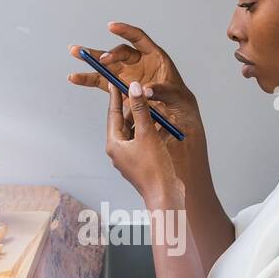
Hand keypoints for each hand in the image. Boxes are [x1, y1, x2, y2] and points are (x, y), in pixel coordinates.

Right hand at [68, 22, 205, 173]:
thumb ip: (162, 92)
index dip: (125, 31)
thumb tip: (145, 90)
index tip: (111, 27)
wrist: (179, 117)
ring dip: (90, 60)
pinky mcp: (121, 88)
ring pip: (107, 65)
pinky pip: (102, 82)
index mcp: (155, 58)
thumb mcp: (177, 97)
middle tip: (97, 58)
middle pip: (119, 53)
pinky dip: (89, 80)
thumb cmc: (182, 103)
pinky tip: (74, 78)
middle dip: (106, 53)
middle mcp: (139, 63)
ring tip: (74, 52)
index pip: (139, 39)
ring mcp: (128, 75)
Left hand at [105, 80, 184, 209]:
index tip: (114, 82)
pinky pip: (143, 141)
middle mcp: (119, 151)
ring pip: (134, 132)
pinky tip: (159, 122)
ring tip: (150, 104)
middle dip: (131, 107)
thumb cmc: (154, 168)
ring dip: (142, 118)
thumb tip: (134, 88)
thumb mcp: (147, 134)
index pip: (112, 115)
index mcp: (114, 145)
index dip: (114, 97)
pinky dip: (149, 130)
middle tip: (135, 90)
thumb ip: (141, 110)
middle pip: (123, 123)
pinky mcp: (142, 163)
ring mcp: (130, 158)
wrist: (165, 195)